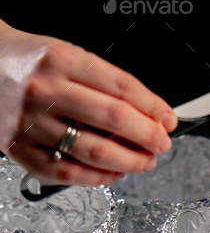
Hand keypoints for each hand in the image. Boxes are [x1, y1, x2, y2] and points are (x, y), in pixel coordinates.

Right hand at [4, 27, 176, 185]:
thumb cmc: (30, 60)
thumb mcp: (69, 54)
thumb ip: (106, 81)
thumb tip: (150, 110)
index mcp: (63, 61)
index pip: (122, 87)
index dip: (153, 106)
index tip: (168, 118)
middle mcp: (46, 91)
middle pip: (113, 119)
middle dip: (148, 135)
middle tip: (162, 142)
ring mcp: (30, 122)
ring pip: (92, 151)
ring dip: (129, 160)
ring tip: (145, 161)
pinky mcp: (18, 149)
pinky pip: (64, 172)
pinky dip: (95, 178)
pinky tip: (113, 174)